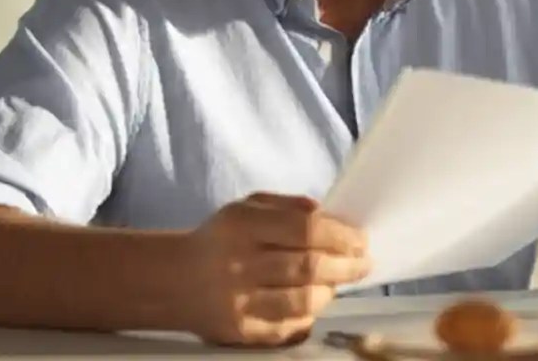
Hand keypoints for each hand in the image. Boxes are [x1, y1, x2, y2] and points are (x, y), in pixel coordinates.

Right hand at [181, 193, 370, 346]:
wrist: (174, 279)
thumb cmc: (222, 238)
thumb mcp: (248, 207)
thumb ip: (289, 206)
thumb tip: (330, 216)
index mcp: (243, 225)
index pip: (305, 229)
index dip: (341, 236)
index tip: (361, 240)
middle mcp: (239, 263)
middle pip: (309, 267)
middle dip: (346, 265)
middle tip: (363, 263)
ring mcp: (239, 301)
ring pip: (304, 301)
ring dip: (331, 291)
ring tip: (337, 282)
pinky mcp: (240, 331)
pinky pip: (289, 327)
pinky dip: (309, 315)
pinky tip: (314, 303)